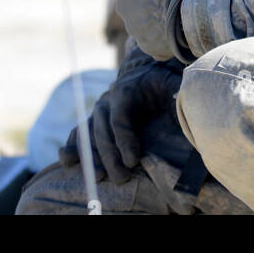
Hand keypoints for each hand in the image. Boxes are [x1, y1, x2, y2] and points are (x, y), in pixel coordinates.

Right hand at [59, 59, 181, 182]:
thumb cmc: (161, 84)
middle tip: (122, 177)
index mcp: (126, 89)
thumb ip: (176, 96)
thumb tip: (185, 107)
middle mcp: (107, 99)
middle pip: (103, 129)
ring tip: (100, 177)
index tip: (134, 161)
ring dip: (91, 156)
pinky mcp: (94, 119)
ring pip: (89, 133)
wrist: (146, 75)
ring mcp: (98, 109)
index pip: (120, 116)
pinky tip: (68, 161)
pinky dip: (72, 146)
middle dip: (110, 156)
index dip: (124, 139)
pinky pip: (79, 132)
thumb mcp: (171, 85)